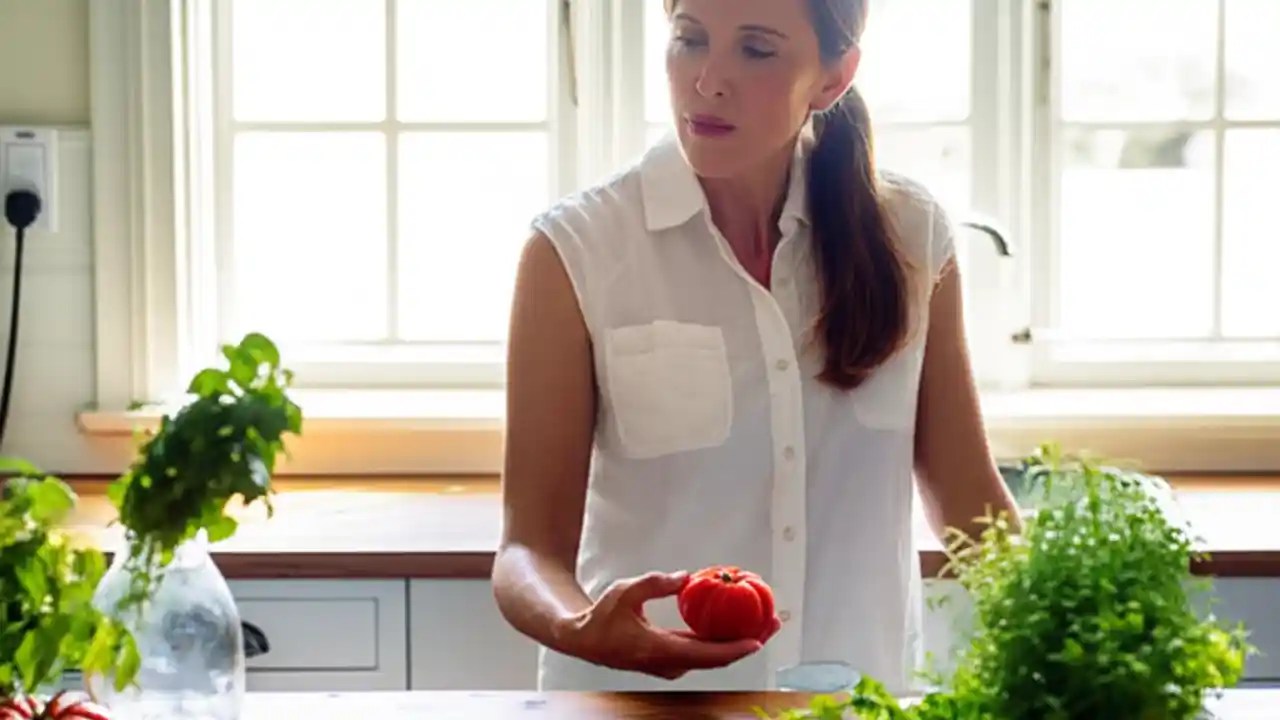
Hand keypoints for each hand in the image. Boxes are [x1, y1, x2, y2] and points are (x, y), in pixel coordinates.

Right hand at [562, 571, 775, 680]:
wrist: (584, 641)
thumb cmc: (602, 617)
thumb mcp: (626, 592)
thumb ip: (657, 584)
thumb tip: (687, 577)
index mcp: (659, 651)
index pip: (706, 654)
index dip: (735, 649)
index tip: (758, 639)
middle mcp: (670, 664)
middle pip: (718, 658)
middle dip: (750, 641)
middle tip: (774, 622)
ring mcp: (671, 664)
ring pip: (713, 657)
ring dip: (740, 640)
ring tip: (765, 621)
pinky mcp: (672, 659)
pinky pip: (704, 652)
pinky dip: (724, 639)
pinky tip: (736, 622)